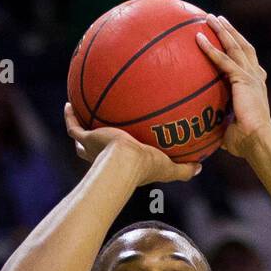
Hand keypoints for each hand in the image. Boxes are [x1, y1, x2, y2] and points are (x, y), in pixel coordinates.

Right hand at [64, 103, 200, 184]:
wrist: (125, 162)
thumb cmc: (147, 167)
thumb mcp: (169, 168)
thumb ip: (184, 168)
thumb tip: (201, 167)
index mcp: (121, 164)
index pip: (120, 161)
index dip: (119, 155)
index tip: (121, 146)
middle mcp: (104, 157)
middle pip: (93, 151)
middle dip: (92, 142)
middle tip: (97, 130)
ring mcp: (93, 147)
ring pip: (80, 138)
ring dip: (79, 126)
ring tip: (79, 111)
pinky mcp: (86, 137)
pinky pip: (73, 125)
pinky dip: (69, 116)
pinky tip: (69, 102)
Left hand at [196, 15, 270, 156]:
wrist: (258, 141)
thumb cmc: (246, 143)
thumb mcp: (230, 130)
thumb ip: (219, 125)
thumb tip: (204, 134)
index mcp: (256, 88)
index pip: (249, 63)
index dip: (240, 50)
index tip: (231, 41)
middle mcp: (256, 78)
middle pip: (243, 47)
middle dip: (231, 31)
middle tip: (218, 19)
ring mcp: (250, 76)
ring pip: (235, 46)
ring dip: (222, 30)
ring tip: (210, 17)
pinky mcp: (242, 79)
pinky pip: (223, 59)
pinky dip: (210, 48)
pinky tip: (198, 37)